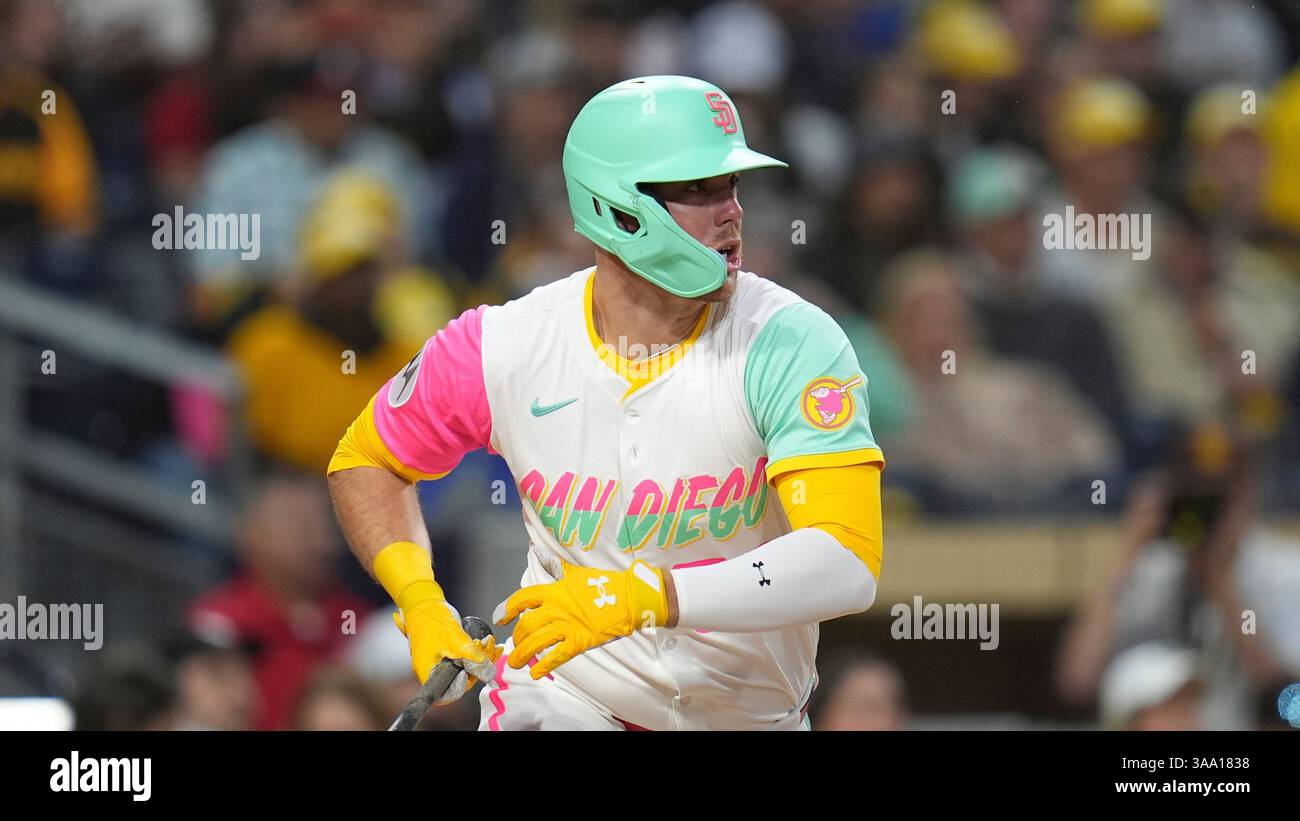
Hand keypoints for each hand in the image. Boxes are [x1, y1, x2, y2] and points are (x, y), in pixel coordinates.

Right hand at [393, 598, 501, 701]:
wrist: (424, 602)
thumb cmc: (432, 620)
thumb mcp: (456, 641)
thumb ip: (472, 659)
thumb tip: (488, 674)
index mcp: (429, 673)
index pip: (446, 695)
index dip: (462, 686)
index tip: (470, 671)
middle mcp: (433, 671)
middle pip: (460, 681)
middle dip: (477, 667)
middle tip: (487, 649)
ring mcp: (440, 661)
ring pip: (465, 668)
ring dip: (481, 657)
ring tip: (488, 642)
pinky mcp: (447, 652)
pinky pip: (464, 658)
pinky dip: (477, 651)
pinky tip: (488, 642)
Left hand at [496, 560, 667, 679]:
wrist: (628, 598)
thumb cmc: (602, 584)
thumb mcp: (575, 572)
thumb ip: (555, 566)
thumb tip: (538, 553)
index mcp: (553, 591)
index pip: (522, 599)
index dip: (508, 609)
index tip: (501, 618)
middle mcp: (556, 609)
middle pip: (527, 625)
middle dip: (517, 637)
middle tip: (515, 643)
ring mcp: (567, 626)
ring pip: (537, 643)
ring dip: (523, 654)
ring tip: (515, 662)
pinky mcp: (579, 642)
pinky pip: (557, 656)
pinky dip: (545, 665)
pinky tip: (536, 673)